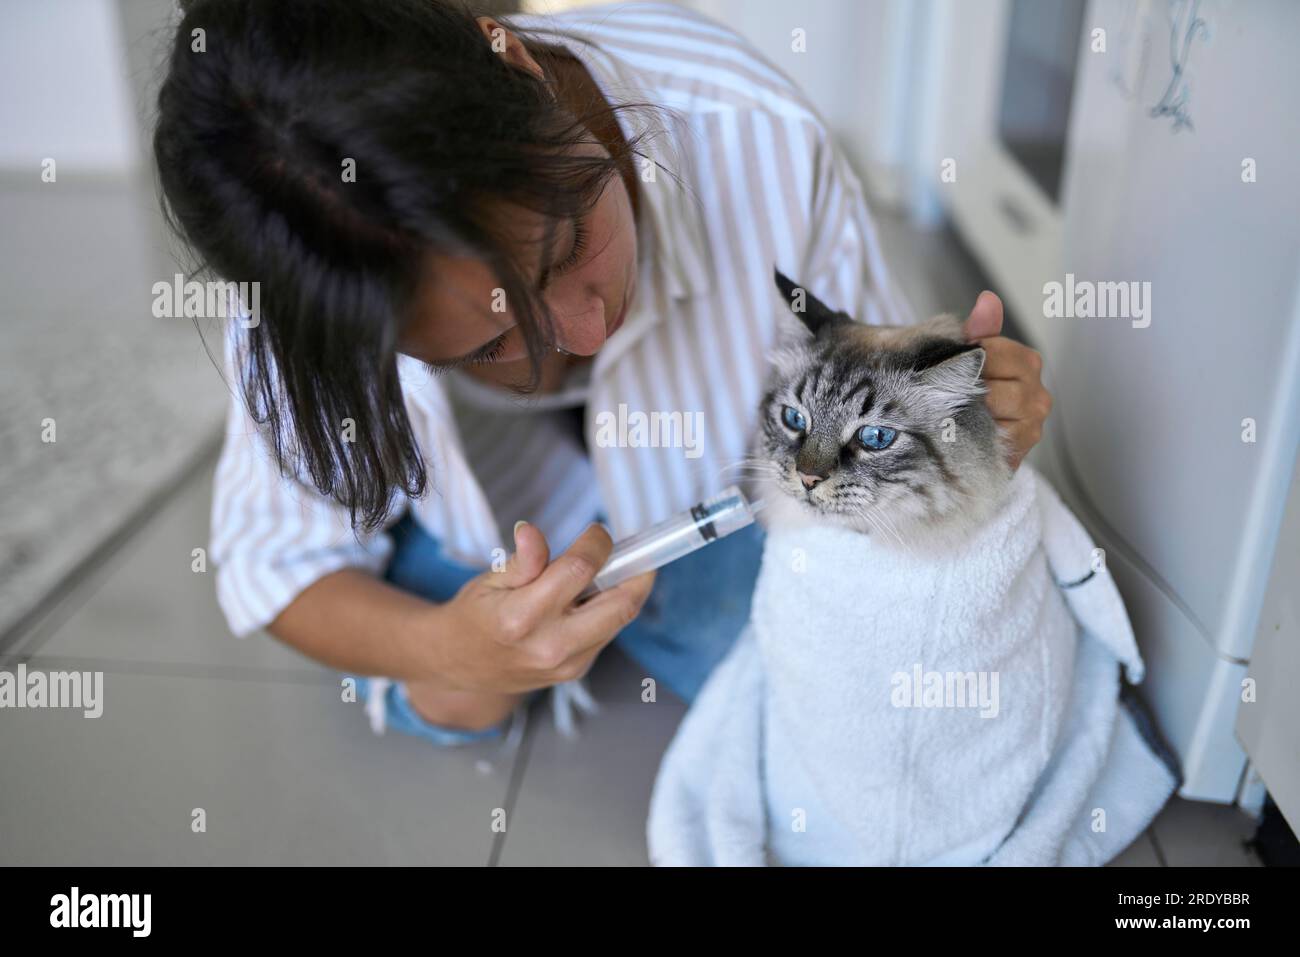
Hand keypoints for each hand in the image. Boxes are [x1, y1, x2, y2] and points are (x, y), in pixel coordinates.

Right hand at [417, 521, 655, 694]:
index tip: (597, 531)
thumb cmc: (475, 614)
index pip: (580, 570)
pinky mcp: (576, 671)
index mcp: (522, 617)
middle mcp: (551, 646)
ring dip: (625, 589)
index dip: (598, 543)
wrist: (458, 664)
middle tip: (632, 550)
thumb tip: (532, 532)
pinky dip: (608, 608)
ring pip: (620, 619)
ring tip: (608, 569)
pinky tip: (590, 596)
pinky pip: (608, 632)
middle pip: (621, 604)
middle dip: (637, 571)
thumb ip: (522, 560)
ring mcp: (568, 665)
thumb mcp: (490, 580)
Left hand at [962, 291, 1051, 468]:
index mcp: (1028, 362)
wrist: (962, 431)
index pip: (992, 353)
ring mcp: (1032, 425)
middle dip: (962, 389)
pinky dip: (971, 435)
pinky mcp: (1019, 450)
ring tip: (945, 411)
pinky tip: (957, 431)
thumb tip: (988, 299)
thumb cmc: (968, 386)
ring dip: (963, 412)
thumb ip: (980, 328)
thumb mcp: (969, 353)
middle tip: (940, 392)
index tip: (946, 365)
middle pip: (992, 386)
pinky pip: (992, 440)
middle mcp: (1038, 394)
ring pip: (992, 413)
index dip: (963, 359)